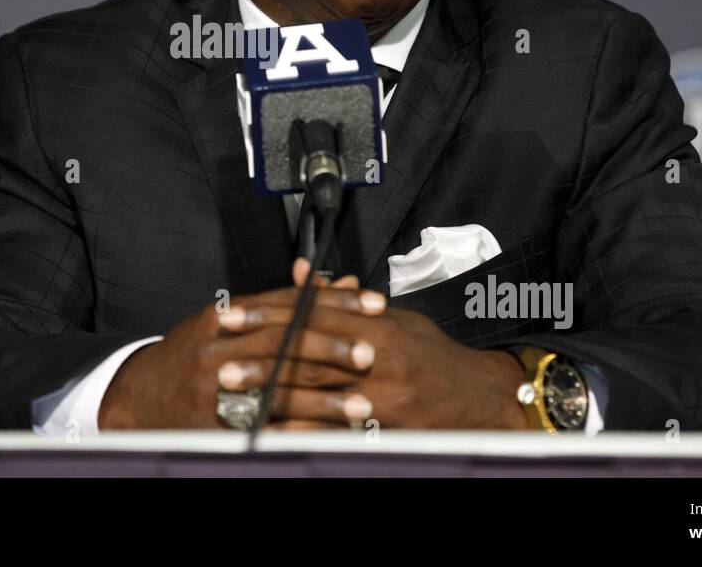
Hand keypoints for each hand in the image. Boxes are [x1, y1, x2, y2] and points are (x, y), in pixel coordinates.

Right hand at [97, 264, 384, 428]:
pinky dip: (297, 430)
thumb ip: (280, 304)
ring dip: (323, 398)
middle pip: (282, 342)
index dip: (332, 303)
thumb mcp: (230, 320)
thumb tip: (333, 284)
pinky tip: (326, 434)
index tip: (371, 305)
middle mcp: (218, 345)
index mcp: (226, 314)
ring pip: (276, 387)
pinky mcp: (214, 421)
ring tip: (362, 404)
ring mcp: (214, 384)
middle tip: (371, 353)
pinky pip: (262, 425)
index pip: (287, 302)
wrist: (140, 393)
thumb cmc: (194, 353)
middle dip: (330, 348)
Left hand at [219, 259, 531, 429]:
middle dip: (259, 355)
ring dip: (270, 392)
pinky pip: (335, 430)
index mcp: (374, 324)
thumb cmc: (433, 355)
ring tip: (235, 394)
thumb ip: (343, 298)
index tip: (233, 313)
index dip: (268, 312)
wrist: (481, 397)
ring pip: (316, 391)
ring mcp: (380, 394)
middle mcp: (375, 356)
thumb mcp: (393, 317)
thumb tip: (302, 272)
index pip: (311, 312)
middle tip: (221, 359)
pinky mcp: (384, 426)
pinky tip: (272, 429)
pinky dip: (301, 429)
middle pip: (307, 352)